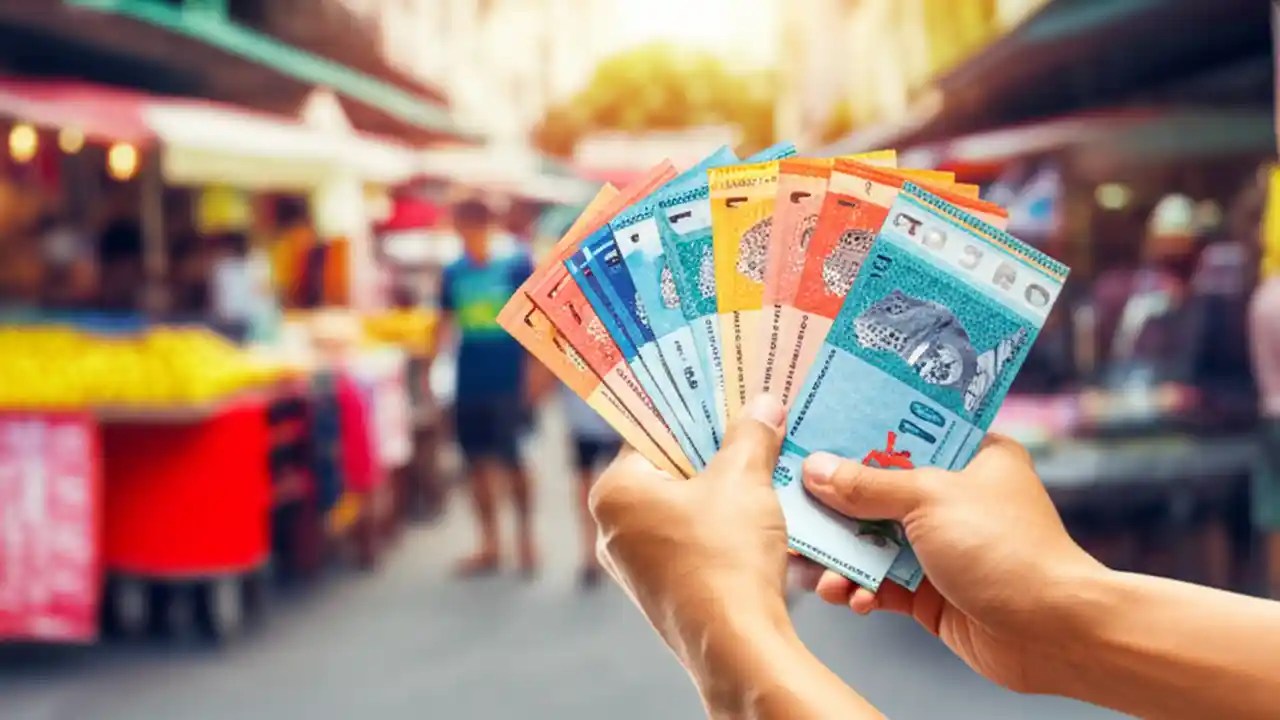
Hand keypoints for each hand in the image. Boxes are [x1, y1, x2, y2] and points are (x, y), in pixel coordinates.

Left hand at [590, 395, 791, 663]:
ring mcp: (635, 565)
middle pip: (667, 469)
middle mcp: (612, 528)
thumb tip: (763, 404)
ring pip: (682, 507)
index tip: (725, 396)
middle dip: (712, 451)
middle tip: (751, 428)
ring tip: (761, 470)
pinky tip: (755, 518)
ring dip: (721, 490)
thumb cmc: (727, 555)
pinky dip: (719, 526)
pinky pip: (690, 541)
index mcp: (613, 492)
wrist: (737, 645)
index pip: (650, 432)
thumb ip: (750, 434)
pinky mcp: (662, 591)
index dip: (693, 411)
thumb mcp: (744, 479)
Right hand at [800, 435, 1103, 693]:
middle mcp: (955, 497)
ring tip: (814, 566)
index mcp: (971, 455)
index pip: (904, 432)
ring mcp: (941, 546)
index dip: (857, 435)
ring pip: (872, 540)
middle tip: (792, 504)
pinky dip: (859, 589)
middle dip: (834, 503)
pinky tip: (847, 596)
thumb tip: (815, 469)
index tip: (813, 435)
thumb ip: (867, 485)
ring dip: (841, 554)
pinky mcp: (930, 592)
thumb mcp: (929, 499)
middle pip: (878, 489)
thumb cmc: (1007, 549)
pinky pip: (879, 583)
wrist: (1052, 634)